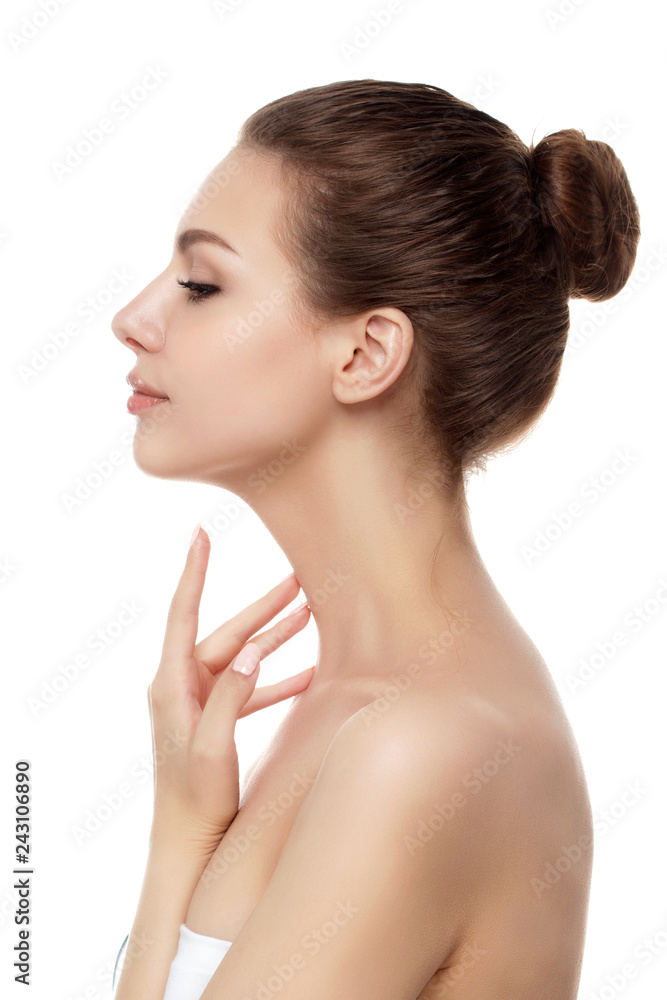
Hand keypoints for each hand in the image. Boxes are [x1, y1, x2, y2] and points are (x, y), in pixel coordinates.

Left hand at [146, 525, 312, 852]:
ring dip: (275, 637)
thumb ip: (231, 696)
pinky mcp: (215, 719)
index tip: (200, 533)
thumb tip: (253, 650)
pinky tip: (309, 672)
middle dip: (265, 607)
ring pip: (244, 656)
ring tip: (310, 612)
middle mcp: (183, 686)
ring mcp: (199, 701)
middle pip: (228, 632)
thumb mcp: (211, 746)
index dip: (195, 572)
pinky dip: (277, 678)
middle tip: (298, 578)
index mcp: (172, 685)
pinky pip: (250, 687)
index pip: (184, 614)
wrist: (187, 843)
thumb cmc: (194, 799)